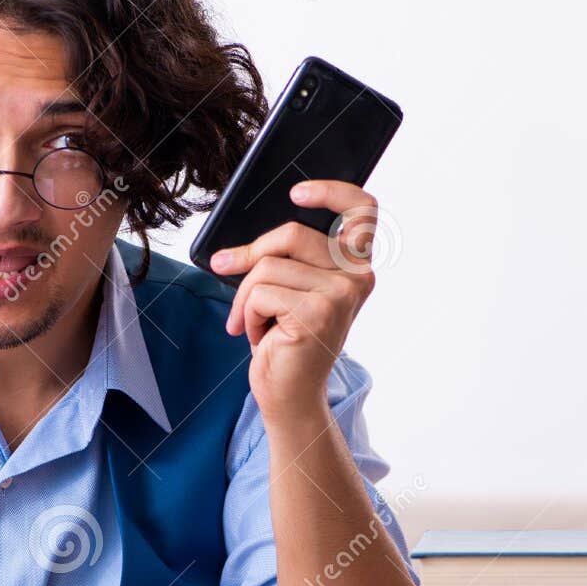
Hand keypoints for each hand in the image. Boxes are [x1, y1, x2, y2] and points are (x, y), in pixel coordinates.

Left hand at [210, 180, 379, 419]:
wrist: (289, 394)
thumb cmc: (287, 340)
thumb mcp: (290, 289)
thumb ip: (286, 258)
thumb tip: (237, 246)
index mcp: (356, 266)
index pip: (361, 209)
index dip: (331, 191)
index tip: (296, 194)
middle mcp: (357, 277)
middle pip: (291, 233)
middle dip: (250, 254)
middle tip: (224, 266)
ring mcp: (340, 295)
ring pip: (268, 265)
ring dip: (246, 296)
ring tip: (255, 321)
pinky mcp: (316, 313)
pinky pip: (259, 292)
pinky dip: (246, 314)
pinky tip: (260, 336)